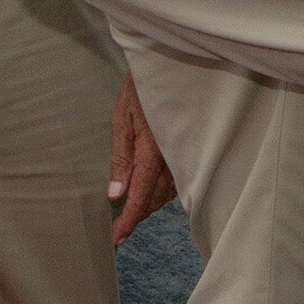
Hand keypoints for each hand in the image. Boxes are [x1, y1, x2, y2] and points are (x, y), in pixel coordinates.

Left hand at [106, 73, 175, 243]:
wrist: (168, 66)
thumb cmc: (141, 89)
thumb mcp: (121, 119)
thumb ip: (120, 158)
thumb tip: (115, 194)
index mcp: (152, 151)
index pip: (140, 197)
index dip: (129, 221)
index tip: (116, 238)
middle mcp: (172, 157)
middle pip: (155, 200)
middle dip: (137, 215)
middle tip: (118, 228)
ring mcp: (183, 154)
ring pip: (168, 193)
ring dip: (150, 204)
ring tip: (131, 211)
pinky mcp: (188, 149)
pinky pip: (177, 180)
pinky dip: (162, 190)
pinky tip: (151, 190)